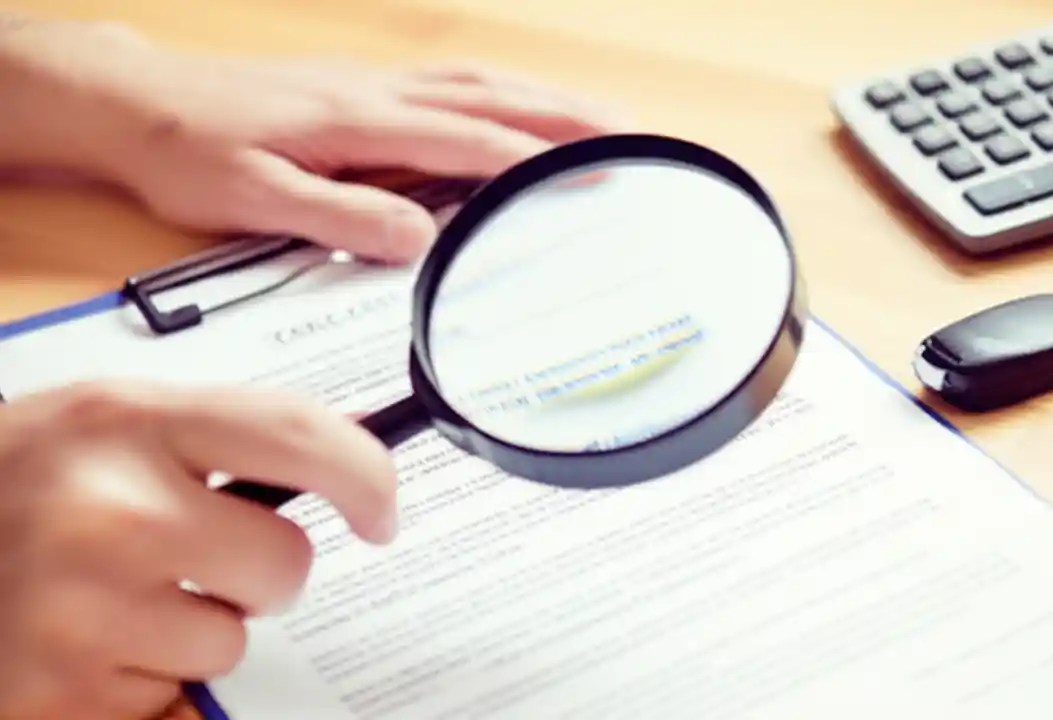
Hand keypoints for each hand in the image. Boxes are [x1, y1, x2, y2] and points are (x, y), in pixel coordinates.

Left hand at [0, 18, 622, 261]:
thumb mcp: (249, 197)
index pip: (468, 140)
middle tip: (635, 138)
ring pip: (481, 83)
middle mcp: (378, 94)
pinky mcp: (362, 88)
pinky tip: (521, 107)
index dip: (536, 160)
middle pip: (495, 97)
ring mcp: (374, 85)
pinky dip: (505, 92)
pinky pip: (454, 83)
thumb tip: (417, 237)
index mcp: (358, 122)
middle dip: (570, 117)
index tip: (596, 174)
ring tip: (603, 121)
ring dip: (548, 100)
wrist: (136, 102)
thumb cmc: (188, 149)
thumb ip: (337, 217)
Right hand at [0, 381, 399, 718]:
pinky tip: (88, 650)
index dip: (366, 477)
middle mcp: (106, 514)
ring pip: (230, 644)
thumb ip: (220, 438)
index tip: (380, 513)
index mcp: (125, 422)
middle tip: (186, 558)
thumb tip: (349, 467)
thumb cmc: (15, 482)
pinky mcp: (61, 699)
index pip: (298, 435)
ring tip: (108, 600)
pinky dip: (148, 689)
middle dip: (254, 571)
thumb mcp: (107, 425)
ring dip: (190, 634)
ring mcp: (79, 615)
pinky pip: (180, 707)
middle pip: (283, 564)